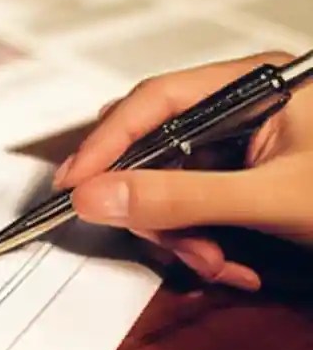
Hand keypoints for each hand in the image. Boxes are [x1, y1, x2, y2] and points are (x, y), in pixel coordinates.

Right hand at [54, 51, 312, 290]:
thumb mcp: (273, 200)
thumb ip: (183, 198)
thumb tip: (100, 197)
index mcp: (257, 85)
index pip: (155, 101)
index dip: (108, 143)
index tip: (75, 185)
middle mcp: (246, 108)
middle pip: (158, 146)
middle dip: (155, 203)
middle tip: (163, 242)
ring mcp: (248, 145)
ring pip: (173, 184)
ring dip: (182, 234)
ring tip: (215, 263)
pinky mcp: (249, 180)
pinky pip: (198, 207)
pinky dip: (204, 241)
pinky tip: (233, 264)